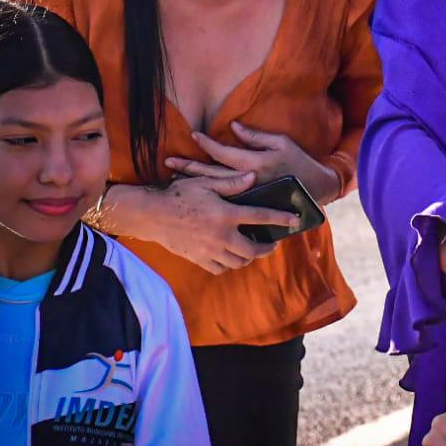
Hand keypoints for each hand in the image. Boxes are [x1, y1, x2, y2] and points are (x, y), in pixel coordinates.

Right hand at [114, 174, 298, 273]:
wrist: (150, 215)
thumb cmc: (178, 195)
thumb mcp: (205, 183)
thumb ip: (231, 182)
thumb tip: (254, 177)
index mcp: (226, 215)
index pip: (261, 217)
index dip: (281, 219)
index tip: (295, 220)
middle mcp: (221, 236)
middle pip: (253, 249)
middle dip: (267, 248)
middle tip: (272, 243)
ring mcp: (210, 251)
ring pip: (238, 261)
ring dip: (249, 257)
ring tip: (252, 249)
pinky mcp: (199, 259)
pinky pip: (220, 268)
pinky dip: (229, 264)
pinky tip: (231, 255)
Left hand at [164, 120, 340, 204]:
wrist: (315, 189)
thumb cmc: (299, 162)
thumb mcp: (281, 143)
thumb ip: (256, 136)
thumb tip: (233, 127)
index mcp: (254, 164)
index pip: (224, 153)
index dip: (208, 144)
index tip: (194, 135)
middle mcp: (246, 182)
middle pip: (211, 174)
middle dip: (189, 167)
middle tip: (168, 161)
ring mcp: (246, 196)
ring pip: (214, 188)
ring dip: (194, 182)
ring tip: (174, 177)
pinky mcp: (248, 205)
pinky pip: (224, 199)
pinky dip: (208, 195)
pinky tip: (194, 193)